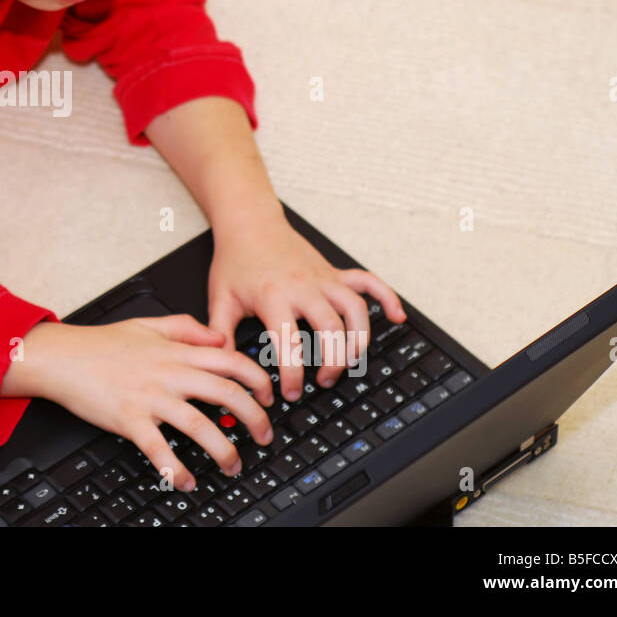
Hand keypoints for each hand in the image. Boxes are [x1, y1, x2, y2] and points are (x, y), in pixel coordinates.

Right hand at [19, 316, 275, 491]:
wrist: (62, 357)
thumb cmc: (101, 344)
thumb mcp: (148, 324)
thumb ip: (186, 327)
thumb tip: (217, 336)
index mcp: (177, 352)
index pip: (231, 361)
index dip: (258, 379)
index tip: (268, 396)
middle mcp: (169, 374)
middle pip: (226, 394)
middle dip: (254, 418)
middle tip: (264, 436)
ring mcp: (150, 398)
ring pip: (199, 425)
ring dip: (223, 449)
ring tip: (234, 464)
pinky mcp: (130, 420)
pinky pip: (159, 449)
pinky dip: (175, 469)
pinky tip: (186, 481)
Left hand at [207, 217, 404, 402]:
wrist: (249, 223)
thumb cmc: (235, 261)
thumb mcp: (219, 299)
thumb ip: (219, 334)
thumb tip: (222, 366)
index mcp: (273, 296)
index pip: (289, 342)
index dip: (293, 373)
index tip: (291, 393)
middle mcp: (303, 286)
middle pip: (330, 328)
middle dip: (333, 361)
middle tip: (325, 381)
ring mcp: (323, 278)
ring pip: (354, 309)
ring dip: (358, 338)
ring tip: (351, 362)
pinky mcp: (334, 272)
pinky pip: (368, 282)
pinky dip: (386, 298)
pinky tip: (397, 317)